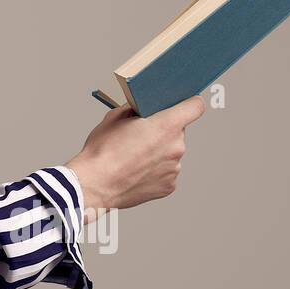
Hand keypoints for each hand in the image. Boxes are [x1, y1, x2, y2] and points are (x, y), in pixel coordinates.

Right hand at [67, 95, 205, 223]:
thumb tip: (141, 107)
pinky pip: (166, 171)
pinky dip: (154, 170)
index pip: (195, 106)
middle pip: (178, 131)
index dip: (188, 103)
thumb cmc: (102, 152)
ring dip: (158, 151)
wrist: (95, 185)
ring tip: (134, 156)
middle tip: (140, 135)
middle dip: (162, 130)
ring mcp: (174, 168)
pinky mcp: (169, 186)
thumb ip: (135, 109)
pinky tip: (136, 171)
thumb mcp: (114, 117)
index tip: (182, 104)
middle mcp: (176, 147)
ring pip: (171, 152)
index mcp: (166, 125)